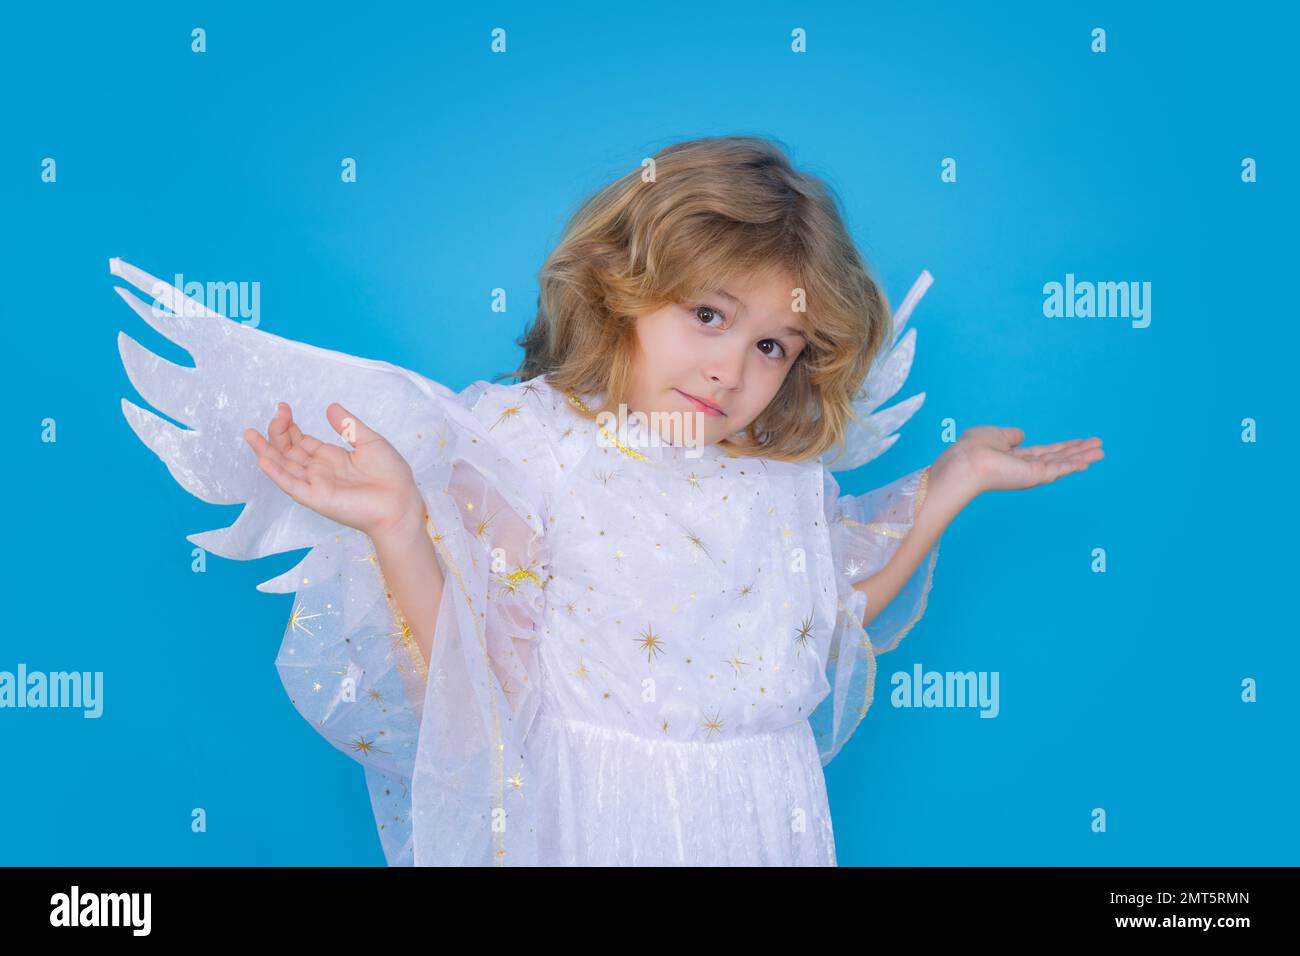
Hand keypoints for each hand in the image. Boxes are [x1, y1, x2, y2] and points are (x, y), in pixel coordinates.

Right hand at [243, 401, 423, 538]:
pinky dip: (277, 474)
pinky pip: (292, 485)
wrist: (401, 503)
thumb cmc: (391, 476)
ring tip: (250, 434)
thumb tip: (330, 407)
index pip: (300, 441)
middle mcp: (318, 471)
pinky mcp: (317, 498)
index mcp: (330, 458)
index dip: (289, 425)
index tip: (283, 407)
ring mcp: (315, 485)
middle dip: (277, 433)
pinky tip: (264, 459)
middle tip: (276, 413)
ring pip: (283, 467)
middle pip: (287, 451)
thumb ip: (348, 426)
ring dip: (266, 451)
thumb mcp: (370, 441)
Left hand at [938, 426, 1103, 495]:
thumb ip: (1010, 436)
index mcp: (1015, 457)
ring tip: (1101, 451)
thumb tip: (1021, 435)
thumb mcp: (995, 435)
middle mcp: (1025, 467)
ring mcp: (1030, 473)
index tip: (1080, 441)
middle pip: (1059, 458)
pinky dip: (1074, 464)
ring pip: (1063, 463)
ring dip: (1083, 457)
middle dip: (1079, 451)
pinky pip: (1059, 469)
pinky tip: (1088, 461)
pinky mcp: (1034, 476)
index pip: (1045, 452)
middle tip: (1099, 445)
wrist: (968, 461)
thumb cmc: (974, 448)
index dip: (1063, 446)